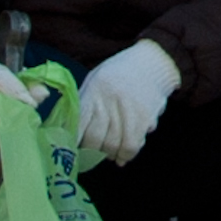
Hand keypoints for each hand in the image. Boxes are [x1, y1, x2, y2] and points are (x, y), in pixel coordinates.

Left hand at [77, 41, 180, 163]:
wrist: (151, 63)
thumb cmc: (118, 73)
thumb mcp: (95, 80)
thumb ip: (84, 104)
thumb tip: (70, 131)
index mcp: (94, 90)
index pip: (78, 123)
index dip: (73, 142)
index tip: (71, 150)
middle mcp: (110, 101)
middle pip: (95, 139)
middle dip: (91, 152)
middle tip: (89, 155)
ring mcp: (128, 111)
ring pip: (113, 146)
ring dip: (108, 155)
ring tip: (107, 155)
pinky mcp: (145, 119)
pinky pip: (132, 146)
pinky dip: (125, 155)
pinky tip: (121, 157)